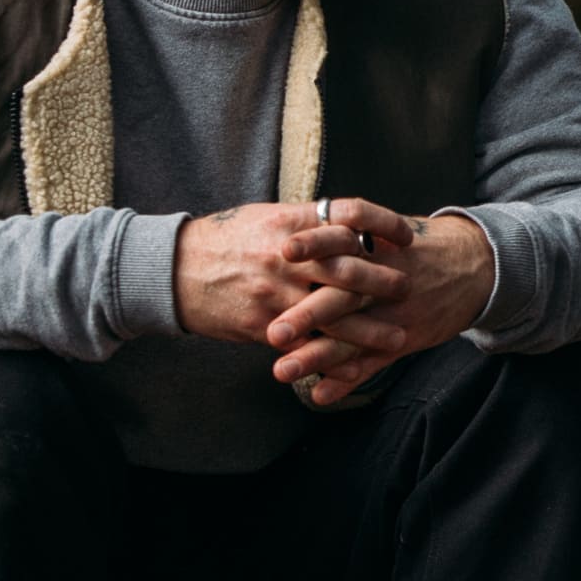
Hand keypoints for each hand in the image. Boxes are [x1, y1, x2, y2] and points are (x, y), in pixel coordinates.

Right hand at [174, 202, 387, 344]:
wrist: (173, 270)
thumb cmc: (222, 240)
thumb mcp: (265, 218)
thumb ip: (306, 224)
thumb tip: (346, 226)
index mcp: (291, 222)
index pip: (350, 214)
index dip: (383, 223)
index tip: (406, 236)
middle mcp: (288, 256)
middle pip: (350, 267)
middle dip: (383, 281)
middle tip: (407, 287)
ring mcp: (278, 292)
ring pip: (335, 314)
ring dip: (370, 330)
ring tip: (396, 339)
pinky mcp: (265, 324)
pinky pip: (307, 343)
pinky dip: (332, 357)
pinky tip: (355, 366)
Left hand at [261, 198, 493, 406]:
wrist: (477, 265)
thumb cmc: (420, 246)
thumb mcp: (388, 229)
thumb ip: (347, 231)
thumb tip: (294, 227)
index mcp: (376, 249)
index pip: (341, 241)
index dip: (313, 245)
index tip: (283, 250)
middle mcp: (383, 282)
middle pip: (342, 297)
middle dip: (307, 315)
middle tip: (272, 332)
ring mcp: (394, 314)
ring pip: (352, 337)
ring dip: (316, 357)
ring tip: (282, 372)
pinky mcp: (406, 338)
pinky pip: (374, 362)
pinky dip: (347, 379)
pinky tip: (321, 395)